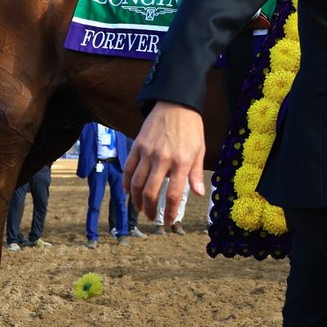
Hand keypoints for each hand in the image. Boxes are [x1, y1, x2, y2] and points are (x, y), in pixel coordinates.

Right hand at [124, 101, 206, 220]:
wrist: (176, 104)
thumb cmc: (191, 128)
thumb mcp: (200, 150)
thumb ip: (196, 173)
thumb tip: (199, 193)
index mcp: (181, 162)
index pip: (172, 194)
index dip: (169, 212)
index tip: (168, 222)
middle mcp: (163, 159)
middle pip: (150, 192)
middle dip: (150, 209)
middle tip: (152, 218)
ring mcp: (148, 152)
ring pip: (136, 182)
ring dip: (136, 200)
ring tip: (140, 208)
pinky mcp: (137, 145)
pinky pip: (128, 168)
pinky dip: (126, 183)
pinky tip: (128, 192)